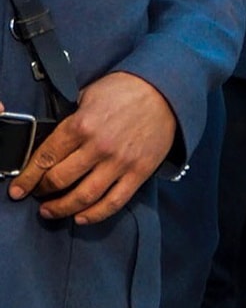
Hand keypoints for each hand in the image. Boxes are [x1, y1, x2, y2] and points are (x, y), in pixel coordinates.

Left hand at [8, 72, 177, 223]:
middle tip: (37, 196)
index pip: (45, 158)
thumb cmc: (126, 90)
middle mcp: (98, 147)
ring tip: (51, 212)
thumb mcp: (89, 95)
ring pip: (84, 196)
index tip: (19, 189)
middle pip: (60, 180)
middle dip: (42, 192)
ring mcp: (120, 162)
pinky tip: (82, 218)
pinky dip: (95, 214)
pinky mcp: (139, 172)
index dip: (27, 177)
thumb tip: (54, 141)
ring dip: (62, 208)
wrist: (165, 91)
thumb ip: (71, 119)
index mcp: (81, 125)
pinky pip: (114, 201)